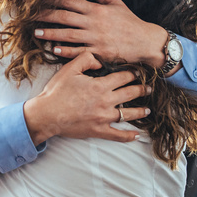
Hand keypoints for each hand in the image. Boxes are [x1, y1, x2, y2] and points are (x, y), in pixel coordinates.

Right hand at [23, 52, 150, 144]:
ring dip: (140, 111)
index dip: (132, 74)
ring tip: (148, 110)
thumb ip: (86, 59)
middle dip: (141, 90)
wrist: (47, 114)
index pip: (123, 77)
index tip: (138, 73)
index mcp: (100, 86)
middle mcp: (106, 101)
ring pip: (128, 114)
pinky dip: (128, 136)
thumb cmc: (56, 92)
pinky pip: (117, 135)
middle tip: (148, 89)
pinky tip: (136, 135)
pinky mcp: (99, 131)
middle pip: (130, 94)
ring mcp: (104, 118)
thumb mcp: (69, 69)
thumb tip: (99, 61)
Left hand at [35, 0, 168, 67]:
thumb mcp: (117, 4)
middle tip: (30, 15)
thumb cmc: (131, 22)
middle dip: (46, 15)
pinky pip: (79, 52)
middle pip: (65, 17)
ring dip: (51, 34)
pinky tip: (53, 50)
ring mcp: (95, 38)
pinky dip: (66, 51)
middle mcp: (94, 23)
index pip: (71, 1)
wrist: (146, 42)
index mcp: (97, 9)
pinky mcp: (98, 53)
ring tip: (36, 33)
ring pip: (68, 35)